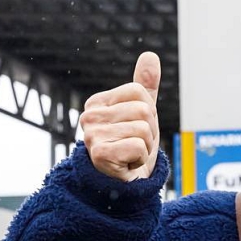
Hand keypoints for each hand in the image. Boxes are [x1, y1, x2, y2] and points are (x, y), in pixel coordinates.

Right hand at [81, 52, 161, 181]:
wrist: (122, 185)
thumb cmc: (130, 148)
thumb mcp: (140, 113)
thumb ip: (145, 86)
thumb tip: (150, 55)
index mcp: (98, 102)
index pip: (139, 92)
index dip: (148, 113)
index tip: (135, 130)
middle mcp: (90, 116)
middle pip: (144, 110)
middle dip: (149, 132)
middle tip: (134, 145)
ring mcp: (92, 135)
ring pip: (144, 129)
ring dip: (146, 147)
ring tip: (130, 155)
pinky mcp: (100, 154)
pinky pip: (140, 147)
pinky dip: (140, 159)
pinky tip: (126, 165)